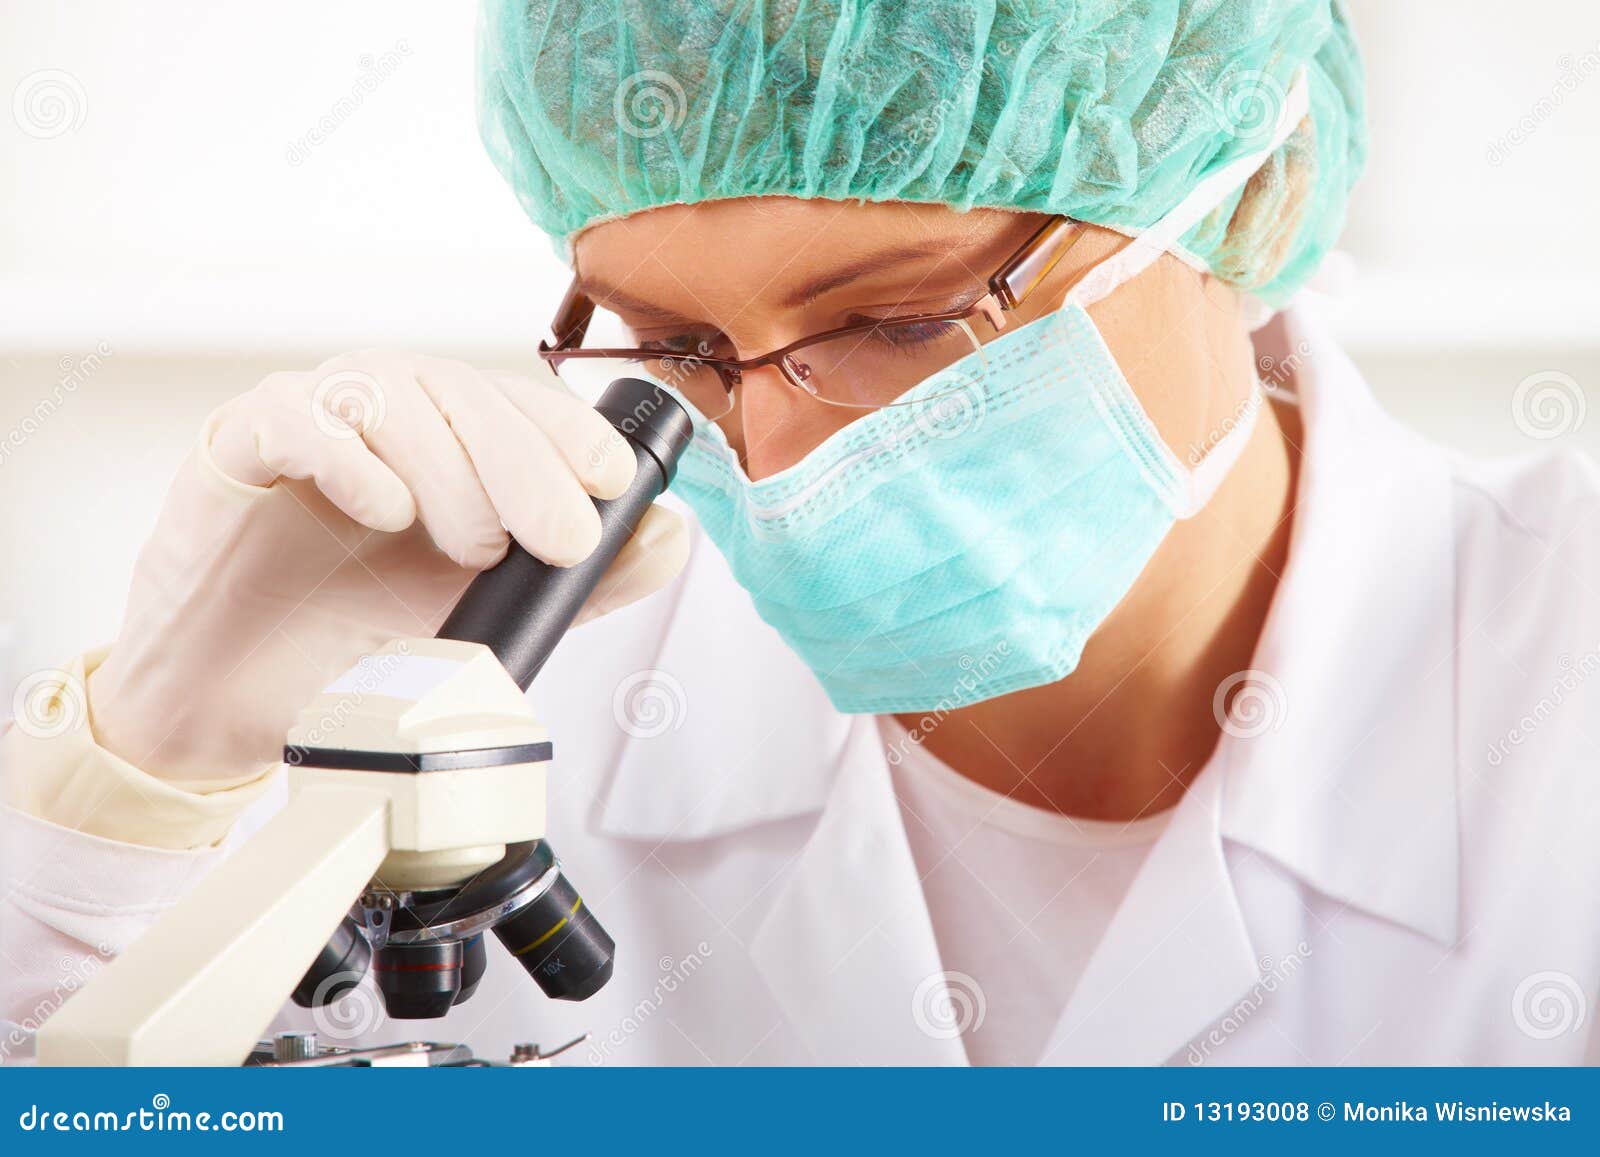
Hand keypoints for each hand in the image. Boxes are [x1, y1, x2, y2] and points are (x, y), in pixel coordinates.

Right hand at [86, 351, 687, 783]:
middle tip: (558, 538)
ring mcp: (307, 424)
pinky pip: (296, 415)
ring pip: (390, 391)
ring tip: (474, 548)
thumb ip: (576, 588)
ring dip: (450, 466)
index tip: (614, 484)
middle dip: (527, 462)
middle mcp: (379, 419)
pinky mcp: (235, 447)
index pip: (518, 403)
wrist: (231, 705)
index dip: (572, 431)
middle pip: (464, 392)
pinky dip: (351, 456)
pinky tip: (385, 510)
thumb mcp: (482, 624)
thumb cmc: (351, 650)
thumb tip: (670, 539)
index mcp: (444, 447)